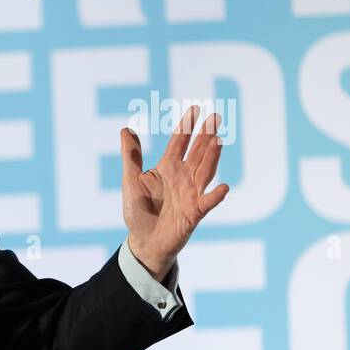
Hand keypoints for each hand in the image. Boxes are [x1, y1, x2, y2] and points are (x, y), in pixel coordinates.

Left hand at [121, 105, 228, 280]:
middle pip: (196, 152)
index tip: (195, 109)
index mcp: (167, 167)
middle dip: (205, 136)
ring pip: (204, 171)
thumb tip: (125, 129)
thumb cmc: (138, 210)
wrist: (144, 241)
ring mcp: (191, 193)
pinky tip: (223, 187)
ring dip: (212, 157)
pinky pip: (207, 202)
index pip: (178, 143)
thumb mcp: (131, 180)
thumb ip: (131, 156)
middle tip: (215, 117)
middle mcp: (183, 177)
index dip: (186, 127)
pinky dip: (215, 195)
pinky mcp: (194, 212)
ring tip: (217, 141)